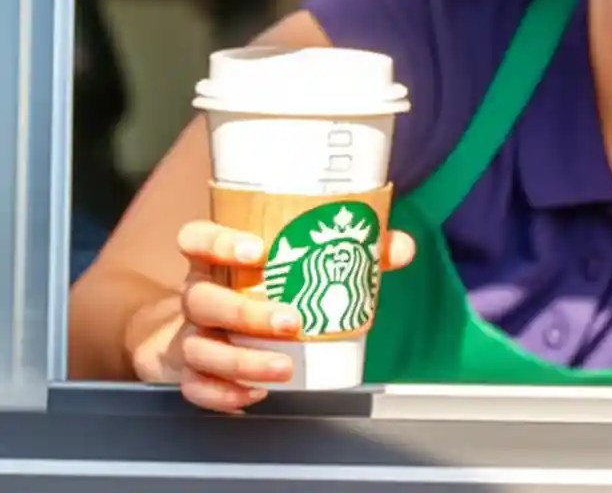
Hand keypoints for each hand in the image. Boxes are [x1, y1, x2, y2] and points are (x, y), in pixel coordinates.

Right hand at [132, 221, 414, 413]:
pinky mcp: (189, 371)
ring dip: (241, 361)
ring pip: (200, 347)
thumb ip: (355, 251)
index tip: (259, 251)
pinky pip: (195, 386)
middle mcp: (198, 294)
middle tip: (292, 322)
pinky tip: (254, 395)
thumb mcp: (300, 265)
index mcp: (217, 260)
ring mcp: (190, 333)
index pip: (197, 239)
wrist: (206, 328)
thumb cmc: (264, 287)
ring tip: (283, 368)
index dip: (220, 242)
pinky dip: (223, 395)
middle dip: (246, 312)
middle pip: (203, 299)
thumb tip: (400, 247)